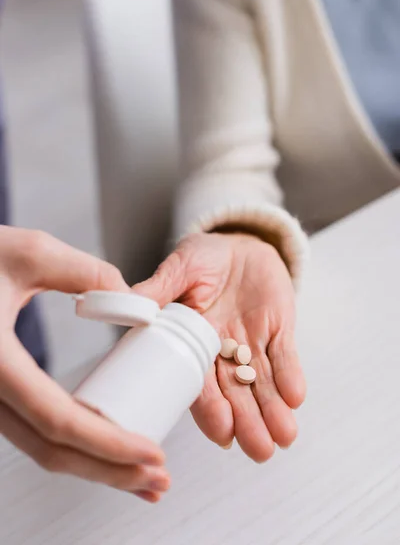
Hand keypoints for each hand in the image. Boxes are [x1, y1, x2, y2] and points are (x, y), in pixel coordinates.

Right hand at [0, 227, 168, 501]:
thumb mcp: (30, 251)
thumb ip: (87, 273)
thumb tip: (134, 303)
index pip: (59, 420)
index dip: (110, 444)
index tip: (152, 453)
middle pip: (53, 451)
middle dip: (111, 471)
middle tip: (157, 479)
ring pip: (42, 449)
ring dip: (95, 466)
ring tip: (141, 474)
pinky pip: (36, 430)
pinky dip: (74, 446)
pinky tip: (104, 445)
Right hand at [134, 232, 305, 462]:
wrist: (240, 244)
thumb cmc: (203, 257)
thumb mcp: (180, 267)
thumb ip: (159, 287)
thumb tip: (130, 301)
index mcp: (192, 342)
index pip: (199, 383)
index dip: (210, 407)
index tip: (221, 431)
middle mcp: (222, 352)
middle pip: (235, 393)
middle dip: (248, 422)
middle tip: (260, 450)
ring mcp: (252, 344)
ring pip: (263, 384)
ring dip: (273, 410)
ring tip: (284, 436)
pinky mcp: (279, 331)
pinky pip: (285, 356)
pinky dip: (291, 376)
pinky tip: (296, 397)